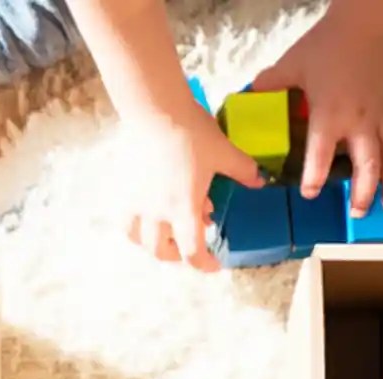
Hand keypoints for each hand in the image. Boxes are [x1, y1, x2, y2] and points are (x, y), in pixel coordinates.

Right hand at [116, 102, 263, 269]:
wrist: (155, 108)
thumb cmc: (190, 131)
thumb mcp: (224, 152)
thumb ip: (243, 170)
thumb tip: (259, 180)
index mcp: (184, 209)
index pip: (192, 253)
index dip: (205, 265)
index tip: (214, 263)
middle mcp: (156, 213)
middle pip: (162, 252)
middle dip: (178, 255)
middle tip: (190, 245)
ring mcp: (135, 202)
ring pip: (138, 239)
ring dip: (153, 243)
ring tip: (164, 233)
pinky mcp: (122, 188)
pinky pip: (124, 218)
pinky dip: (135, 225)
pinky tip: (145, 212)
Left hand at [251, 8, 382, 216]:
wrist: (368, 24)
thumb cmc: (328, 44)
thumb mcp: (292, 65)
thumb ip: (270, 85)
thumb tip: (247, 97)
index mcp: (330, 116)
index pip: (320, 158)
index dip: (314, 179)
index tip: (311, 193)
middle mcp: (360, 123)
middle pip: (366, 169)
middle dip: (362, 196)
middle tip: (356, 214)